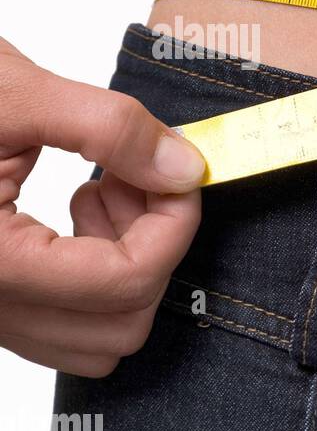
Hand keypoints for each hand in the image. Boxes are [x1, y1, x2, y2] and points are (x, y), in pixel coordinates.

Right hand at [0, 37, 204, 376]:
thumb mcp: (10, 90)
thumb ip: (107, 129)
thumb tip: (185, 169)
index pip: (124, 281)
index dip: (173, 223)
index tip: (178, 170)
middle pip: (121, 325)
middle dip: (152, 246)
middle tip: (136, 176)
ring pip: (98, 340)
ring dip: (127, 266)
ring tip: (100, 190)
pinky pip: (64, 328)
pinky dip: (95, 278)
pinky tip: (74, 209)